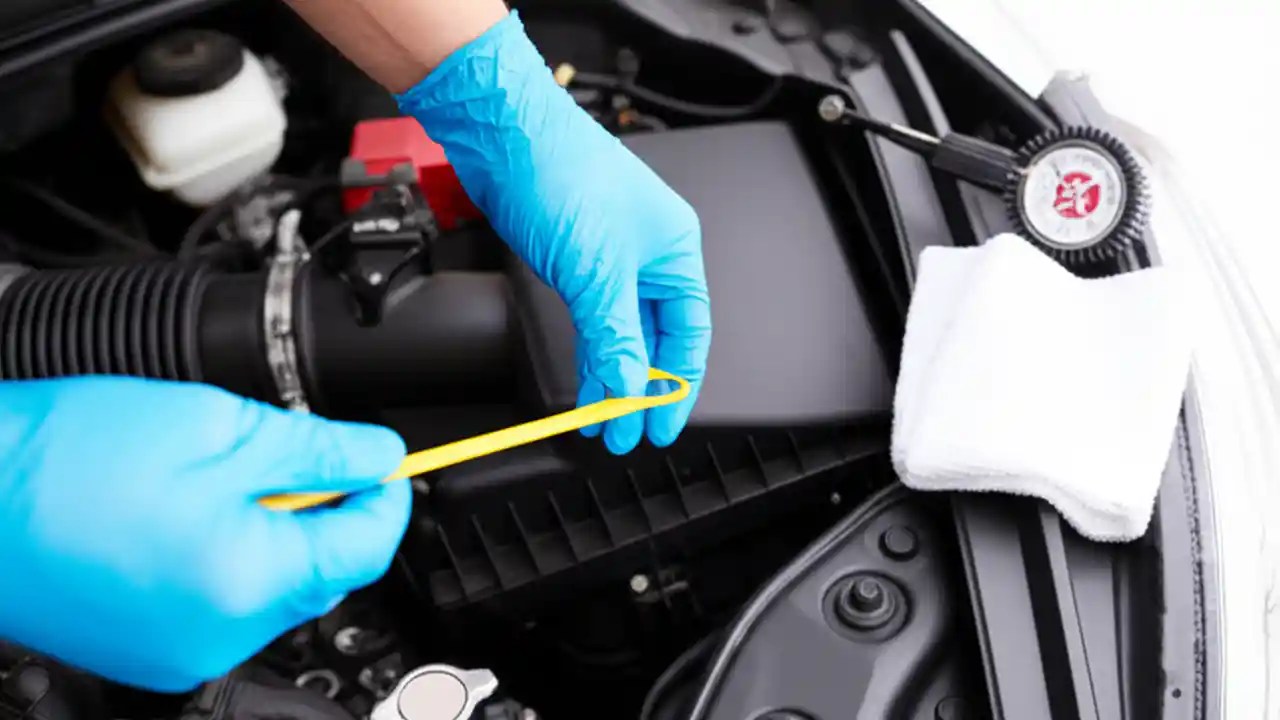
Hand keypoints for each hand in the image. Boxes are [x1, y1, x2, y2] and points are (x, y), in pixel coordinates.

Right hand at [0, 377, 408, 691]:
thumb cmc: (65, 460)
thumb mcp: (218, 430)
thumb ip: (317, 449)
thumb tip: (377, 457)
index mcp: (249, 581)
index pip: (367, 547)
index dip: (386, 495)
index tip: (383, 461)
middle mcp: (222, 634)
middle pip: (324, 572)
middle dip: (330, 512)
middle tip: (305, 456)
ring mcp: (183, 650)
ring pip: (275, 587)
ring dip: (279, 533)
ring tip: (227, 479)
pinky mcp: (152, 649)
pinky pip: (226, 603)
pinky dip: (233, 558)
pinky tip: (194, 515)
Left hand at [398, 12, 711, 453]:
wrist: (504, 133)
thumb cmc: (561, 173)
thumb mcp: (596, 270)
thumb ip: (615, 335)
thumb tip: (627, 387)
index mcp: (675, 252)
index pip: (689, 337)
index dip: (676, 387)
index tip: (659, 426)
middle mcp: (650, 254)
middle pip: (656, 338)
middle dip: (640, 389)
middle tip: (625, 432)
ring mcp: (613, 256)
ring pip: (622, 330)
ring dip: (613, 374)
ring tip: (600, 417)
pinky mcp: (577, 256)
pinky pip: (594, 316)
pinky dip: (592, 348)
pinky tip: (586, 376)